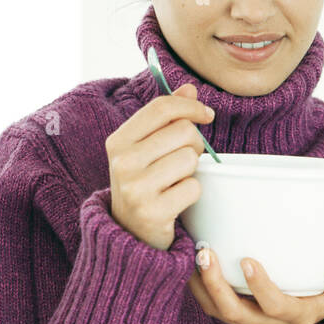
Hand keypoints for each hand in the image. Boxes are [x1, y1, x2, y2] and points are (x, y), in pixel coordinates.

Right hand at [105, 83, 212, 250]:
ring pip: (190, 158)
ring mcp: (136, 188)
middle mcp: (123, 162)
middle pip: (182, 131)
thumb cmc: (144, 185)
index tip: (205, 115)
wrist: (130, 235)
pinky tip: (177, 200)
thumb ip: (166, 118)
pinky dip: (192, 193)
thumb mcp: (146, 150)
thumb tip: (189, 88)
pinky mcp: (153, 211)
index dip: (190, 106)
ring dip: (192, 170)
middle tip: (186, 160)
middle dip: (194, 143)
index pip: (161, 108)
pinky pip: (193, 187)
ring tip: (177, 180)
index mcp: (118, 141)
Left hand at [188, 247, 323, 323]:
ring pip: (218, 311)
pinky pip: (212, 305)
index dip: (260, 287)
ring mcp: (252, 321)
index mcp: (300, 315)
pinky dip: (199, 286)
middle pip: (236, 313)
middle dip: (216, 285)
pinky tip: (189, 260)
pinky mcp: (240, 313)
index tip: (247, 259)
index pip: (276, 307)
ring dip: (201, 285)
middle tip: (205, 254)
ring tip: (191, 255)